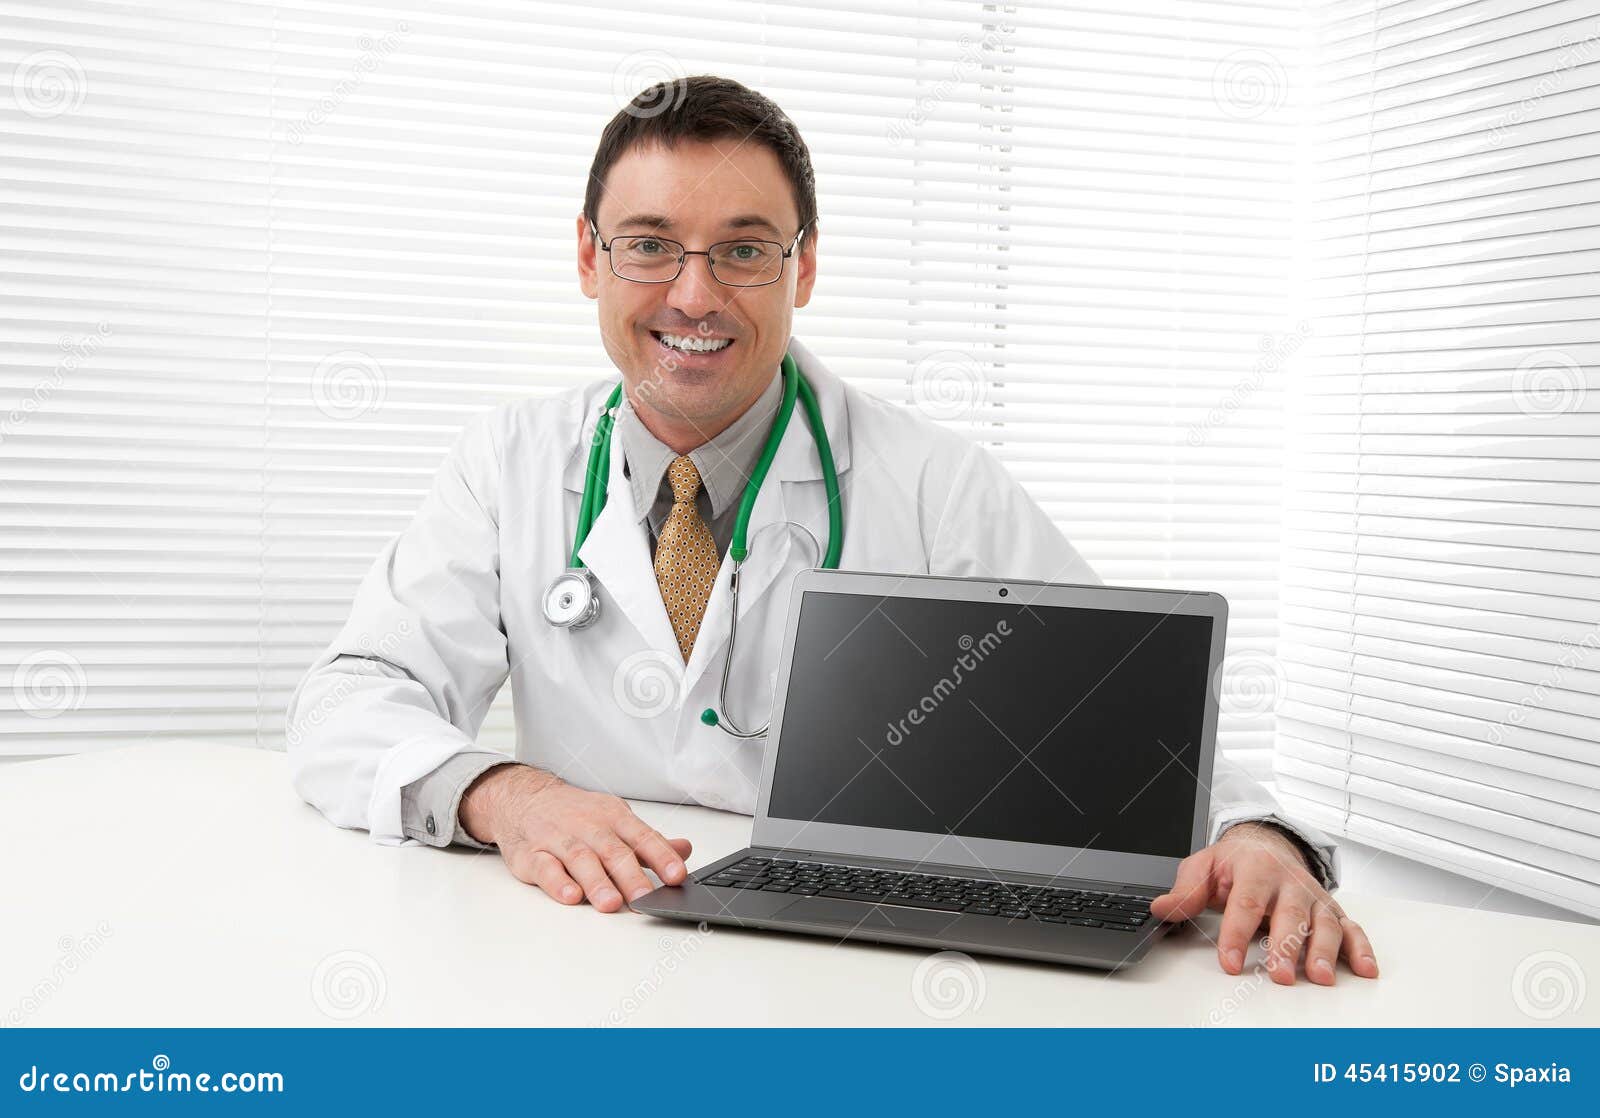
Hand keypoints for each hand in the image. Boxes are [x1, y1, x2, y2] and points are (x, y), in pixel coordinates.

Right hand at [459, 764, 691, 911]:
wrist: (524, 799)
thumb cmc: (576, 815)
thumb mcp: (615, 820)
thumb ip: (648, 842)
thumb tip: (685, 851)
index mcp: (614, 818)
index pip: (643, 837)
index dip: (661, 856)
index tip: (678, 876)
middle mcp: (588, 826)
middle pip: (613, 851)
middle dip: (631, 877)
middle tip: (646, 899)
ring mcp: (559, 839)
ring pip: (580, 859)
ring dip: (596, 882)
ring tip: (611, 904)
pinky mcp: (531, 855)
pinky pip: (544, 868)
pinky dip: (557, 882)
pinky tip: (570, 896)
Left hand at [1148, 821, 1378, 985]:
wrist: (1267, 842)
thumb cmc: (1235, 861)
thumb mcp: (1204, 867)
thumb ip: (1185, 890)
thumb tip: (1161, 908)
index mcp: (1256, 869)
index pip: (1245, 903)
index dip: (1237, 933)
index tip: (1230, 962)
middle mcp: (1289, 882)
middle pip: (1289, 915)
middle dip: (1286, 946)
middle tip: (1280, 975)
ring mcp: (1312, 896)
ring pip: (1323, 923)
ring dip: (1324, 950)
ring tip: (1321, 977)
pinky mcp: (1330, 909)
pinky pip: (1351, 927)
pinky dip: (1360, 947)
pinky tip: (1364, 969)